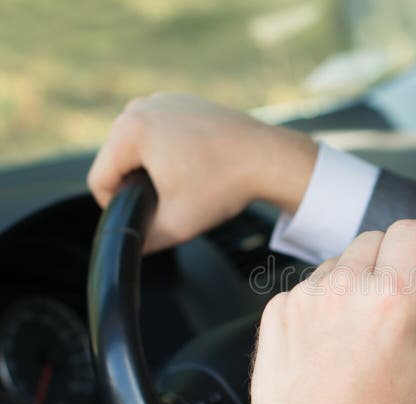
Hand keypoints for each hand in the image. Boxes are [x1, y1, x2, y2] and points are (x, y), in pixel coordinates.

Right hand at [87, 93, 317, 251]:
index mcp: (130, 130)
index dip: (117, 207)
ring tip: (186, 183)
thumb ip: (142, 239)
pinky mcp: (181, 102)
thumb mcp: (176, 224)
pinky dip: (170, 153)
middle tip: (174, 200)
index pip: (100, 180)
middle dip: (137, 185)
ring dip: (153, 170)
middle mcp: (140, 107)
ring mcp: (162, 100)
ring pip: (137, 148)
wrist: (269, 159)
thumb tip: (128, 245)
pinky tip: (195, 167)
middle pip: (116, 161)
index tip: (147, 216)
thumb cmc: (225, 185)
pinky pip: (159, 135)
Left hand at [249, 220, 415, 403]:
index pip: (409, 232)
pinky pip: (303, 289)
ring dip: (350, 281)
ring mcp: (306, 299)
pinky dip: (317, 303)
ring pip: (335, 265)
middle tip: (395, 292)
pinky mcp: (277, 313)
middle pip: (371, 241)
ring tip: (358, 321)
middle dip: (389, 258)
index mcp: (391, 300)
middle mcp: (345, 290)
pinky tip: (326, 338)